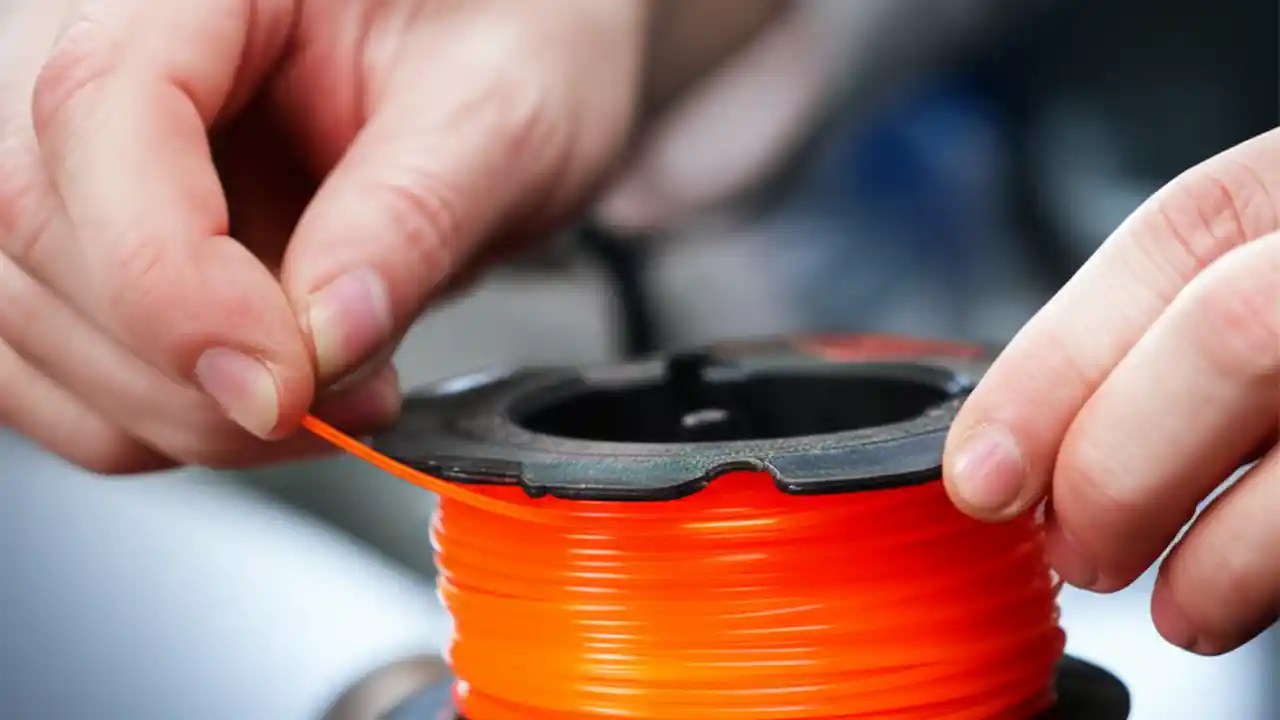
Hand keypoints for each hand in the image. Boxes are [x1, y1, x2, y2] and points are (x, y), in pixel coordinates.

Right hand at [0, 0, 644, 470]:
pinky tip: (264, 395)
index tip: (282, 383)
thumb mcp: (501, 113)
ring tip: (326, 396)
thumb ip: (411, 219)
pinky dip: (147, 415)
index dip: (169, 278)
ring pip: (25, 311)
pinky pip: (47, 354)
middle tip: (338, 404)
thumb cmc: (514, 34)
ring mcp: (83, 141)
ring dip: (170, 408)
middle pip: (35, 223)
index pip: (101, 110)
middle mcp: (109, 35)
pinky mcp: (93, 228)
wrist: (511, 46)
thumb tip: (325, 341)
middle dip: (184, 369)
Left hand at [943, 128, 1279, 654]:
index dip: (1055, 368)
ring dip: (1206, 554)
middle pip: (1229, 336)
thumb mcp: (1260, 274)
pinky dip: (1266, 576)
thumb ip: (1165, 331)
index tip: (982, 475)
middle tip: (1070, 544)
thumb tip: (1019, 444)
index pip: (1171, 245)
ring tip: (1157, 599)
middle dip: (1116, 464)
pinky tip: (1225, 604)